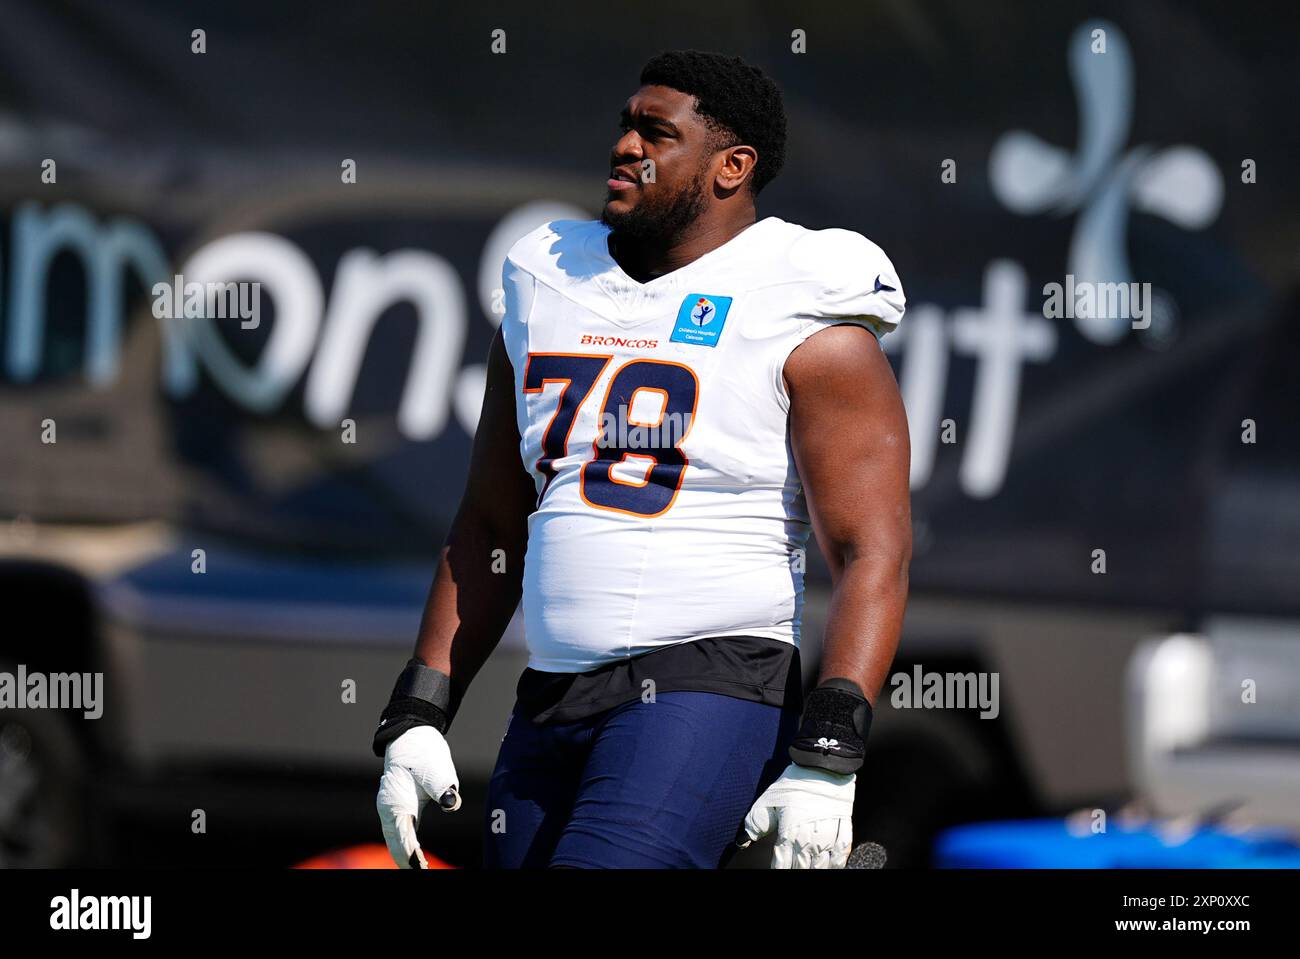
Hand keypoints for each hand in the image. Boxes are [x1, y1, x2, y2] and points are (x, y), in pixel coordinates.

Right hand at [376, 725, 460, 867]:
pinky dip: (405, 848)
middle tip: (422, 871)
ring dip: (405, 857)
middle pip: (396, 842)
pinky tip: (414, 859)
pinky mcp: (398, 809)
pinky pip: (399, 833)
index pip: (404, 834)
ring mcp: (391, 809)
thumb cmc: (423, 752)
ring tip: (419, 869)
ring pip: (395, 840)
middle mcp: (390, 808)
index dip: (411, 853)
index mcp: (398, 800)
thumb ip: (443, 787)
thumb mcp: (437, 767)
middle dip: (407, 860)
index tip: (419, 866)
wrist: (411, 737)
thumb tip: (452, 803)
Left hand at [739, 763, 854, 868]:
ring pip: (821, 866)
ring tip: (810, 868)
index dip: (778, 870)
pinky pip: (840, 855)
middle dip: (796, 870)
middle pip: (801, 867)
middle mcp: (808, 840)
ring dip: (814, 869)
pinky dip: (836, 864)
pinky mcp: (843, 829)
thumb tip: (743, 841)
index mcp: (788, 833)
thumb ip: (755, 823)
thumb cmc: (793, 781)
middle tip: (793, 868)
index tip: (777, 870)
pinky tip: (831, 866)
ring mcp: (828, 837)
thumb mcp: (767, 800)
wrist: (821, 766)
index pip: (782, 864)